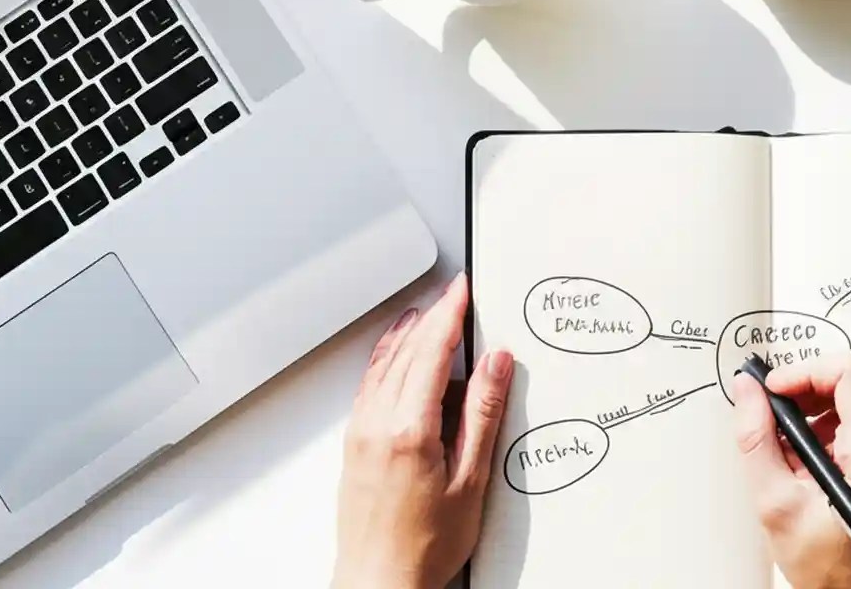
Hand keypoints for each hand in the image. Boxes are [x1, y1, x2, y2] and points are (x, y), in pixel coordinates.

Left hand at [332, 273, 513, 588]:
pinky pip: (370, 385)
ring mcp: (360, 432)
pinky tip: (397, 357)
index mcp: (408, 429)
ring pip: (384, 364)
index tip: (461, 290)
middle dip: (432, 317)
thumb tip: (496, 365)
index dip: (449, 313)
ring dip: (407, 334)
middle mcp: (375, 423)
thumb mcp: (471, 480)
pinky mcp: (354, 443)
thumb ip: (483, 414)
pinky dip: (387, 360)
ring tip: (426, 314)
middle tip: (453, 295)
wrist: (379, 583)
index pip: (431, 350)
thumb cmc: (424, 546)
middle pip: (406, 350)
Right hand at [730, 349, 850, 588]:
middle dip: (805, 393)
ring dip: (813, 415)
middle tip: (774, 420)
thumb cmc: (825, 562)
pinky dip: (826, 431)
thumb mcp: (774, 498)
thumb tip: (747, 390)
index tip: (777, 392)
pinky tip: (805, 464)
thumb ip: (757, 435)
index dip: (807, 370)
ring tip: (787, 451)